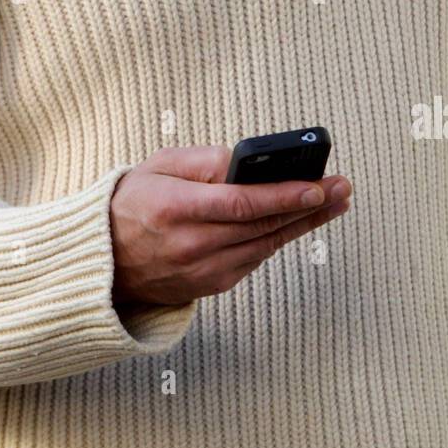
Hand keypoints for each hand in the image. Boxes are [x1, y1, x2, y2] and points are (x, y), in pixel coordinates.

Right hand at [109, 144, 352, 307]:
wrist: (104, 260)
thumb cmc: (132, 203)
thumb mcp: (158, 167)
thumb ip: (203, 162)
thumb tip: (246, 161)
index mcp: (175, 209)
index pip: (240, 203)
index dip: (283, 196)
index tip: (317, 186)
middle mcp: (191, 245)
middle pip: (263, 226)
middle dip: (309, 206)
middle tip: (343, 188)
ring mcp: (202, 271)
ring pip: (265, 246)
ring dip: (303, 224)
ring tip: (335, 203)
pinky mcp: (210, 286)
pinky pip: (253, 260)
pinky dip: (277, 239)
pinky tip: (298, 222)